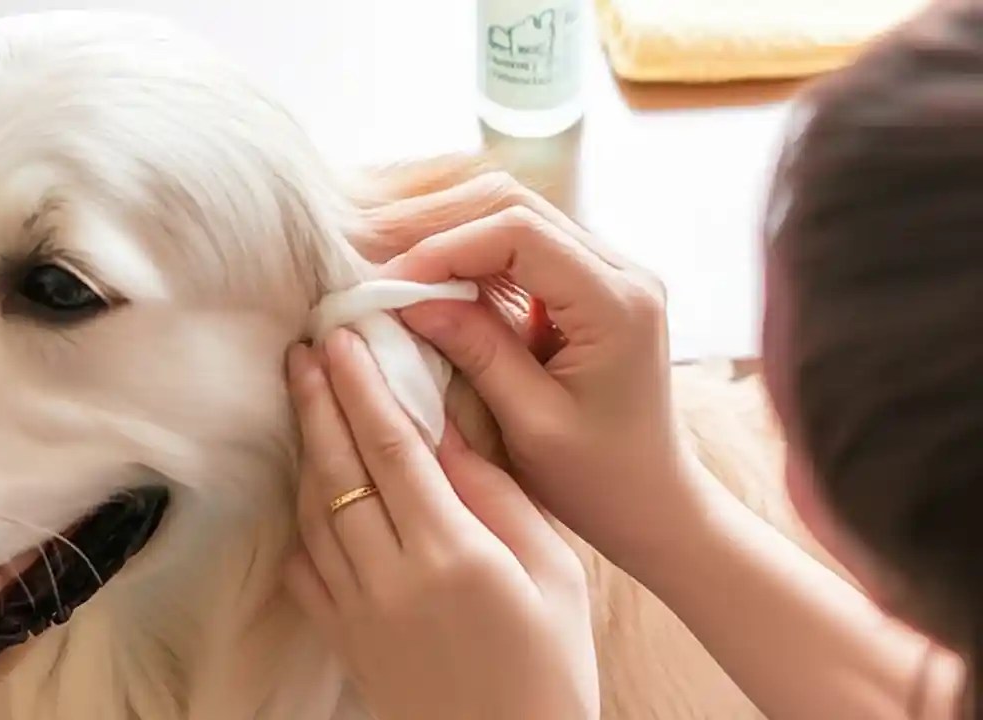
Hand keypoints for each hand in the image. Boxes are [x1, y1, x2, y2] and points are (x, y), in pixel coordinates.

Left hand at [283, 330, 598, 719]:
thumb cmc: (551, 667)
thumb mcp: (551, 573)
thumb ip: (498, 498)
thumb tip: (449, 434)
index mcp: (452, 554)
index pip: (393, 449)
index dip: (363, 389)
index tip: (343, 341)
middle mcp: (390, 577)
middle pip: (341, 469)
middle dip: (319, 402)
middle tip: (304, 351)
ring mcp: (357, 611)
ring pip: (314, 512)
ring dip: (306, 449)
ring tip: (304, 400)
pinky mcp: (343, 639)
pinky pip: (305, 568)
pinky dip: (300, 521)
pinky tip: (305, 491)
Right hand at [380, 172, 709, 574]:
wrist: (652, 502)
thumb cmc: (598, 479)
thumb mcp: (531, 423)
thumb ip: (477, 352)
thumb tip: (411, 300)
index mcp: (617, 304)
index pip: (518, 233)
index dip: (446, 248)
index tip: (391, 284)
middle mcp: (623, 272)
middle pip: (517, 207)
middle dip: (441, 229)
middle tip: (382, 268)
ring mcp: (610, 273)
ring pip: (516, 217)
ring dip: (453, 238)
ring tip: (399, 275)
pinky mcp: (590, 285)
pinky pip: (522, 246)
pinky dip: (471, 257)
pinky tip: (433, 285)